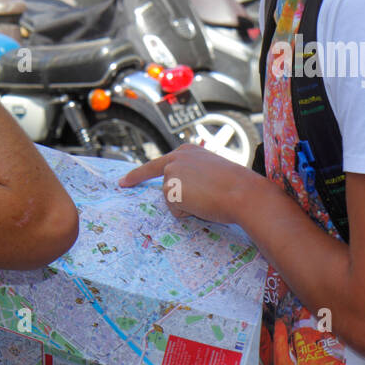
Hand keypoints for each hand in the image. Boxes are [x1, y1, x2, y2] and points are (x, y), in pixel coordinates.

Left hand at [118, 142, 263, 224]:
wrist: (242, 192)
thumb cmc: (235, 184)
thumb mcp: (212, 171)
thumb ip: (194, 174)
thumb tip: (182, 190)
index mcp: (186, 151)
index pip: (157, 164)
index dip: (137, 176)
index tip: (122, 182)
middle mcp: (174, 158)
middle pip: (166, 187)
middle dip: (178, 198)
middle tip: (200, 198)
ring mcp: (170, 173)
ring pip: (172, 201)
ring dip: (189, 205)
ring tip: (209, 198)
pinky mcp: (169, 190)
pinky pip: (176, 211)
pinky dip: (189, 213)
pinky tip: (203, 204)